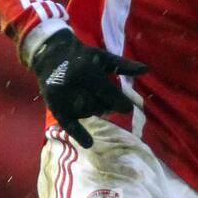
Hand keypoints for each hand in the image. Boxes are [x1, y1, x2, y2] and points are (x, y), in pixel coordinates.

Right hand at [31, 30, 147, 148]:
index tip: (128, 108)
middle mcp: (74, 85)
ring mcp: (63, 97)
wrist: (50, 54)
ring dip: (95, 110)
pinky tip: (89, 143)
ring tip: (92, 100)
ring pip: (87, 113)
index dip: (120, 102)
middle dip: (108, 106)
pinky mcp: (55, 106)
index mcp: (88, 71)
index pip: (108, 93)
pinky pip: (68, 123)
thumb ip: (124, 65)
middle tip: (109, 103)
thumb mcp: (104, 57)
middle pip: (99, 106)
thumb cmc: (82, 55)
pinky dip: (79, 134)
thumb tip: (147, 69)